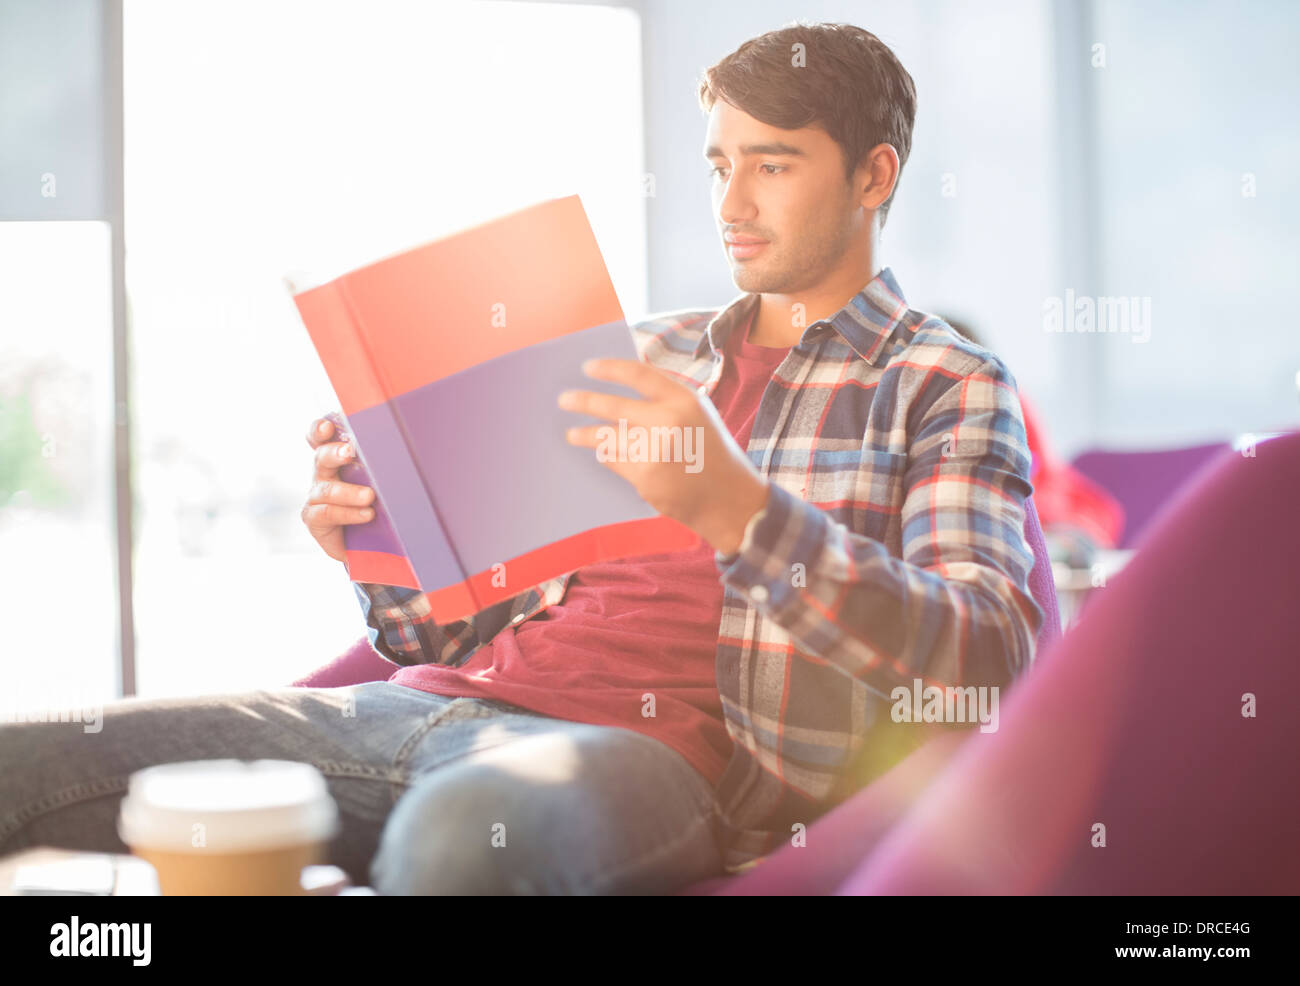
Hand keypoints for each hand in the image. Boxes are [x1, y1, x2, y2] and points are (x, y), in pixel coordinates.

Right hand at [301, 414, 376, 563]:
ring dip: (348, 492)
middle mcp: (323, 473)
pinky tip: (367, 515)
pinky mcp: (314, 519)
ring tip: (369, 496)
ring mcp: (316, 496)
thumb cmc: (382, 503)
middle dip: (334, 453)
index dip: (319, 429)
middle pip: (321, 457)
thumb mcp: (387, 480)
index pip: (320, 437)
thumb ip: (390, 464)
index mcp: (337, 458)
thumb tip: (418, 448)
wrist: (372, 542)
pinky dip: (348, 513)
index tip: (328, 425)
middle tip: (350, 451)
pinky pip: (327, 513)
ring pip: (326, 489)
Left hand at [557, 358, 768, 553]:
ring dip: (584, 435)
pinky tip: (606, 455)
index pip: (637, 374)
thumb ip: (666, 399)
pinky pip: (614, 460)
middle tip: (564, 400)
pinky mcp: (644, 476)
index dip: (609, 368)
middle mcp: (668, 421)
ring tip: (571, 434)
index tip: (587, 368)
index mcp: (684, 400)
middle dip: (582, 401)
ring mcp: (654, 450)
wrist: (726, 498)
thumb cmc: (710, 452)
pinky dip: (609, 456)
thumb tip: (621, 386)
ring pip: (607, 437)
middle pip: (612, 406)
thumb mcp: (698, 414)